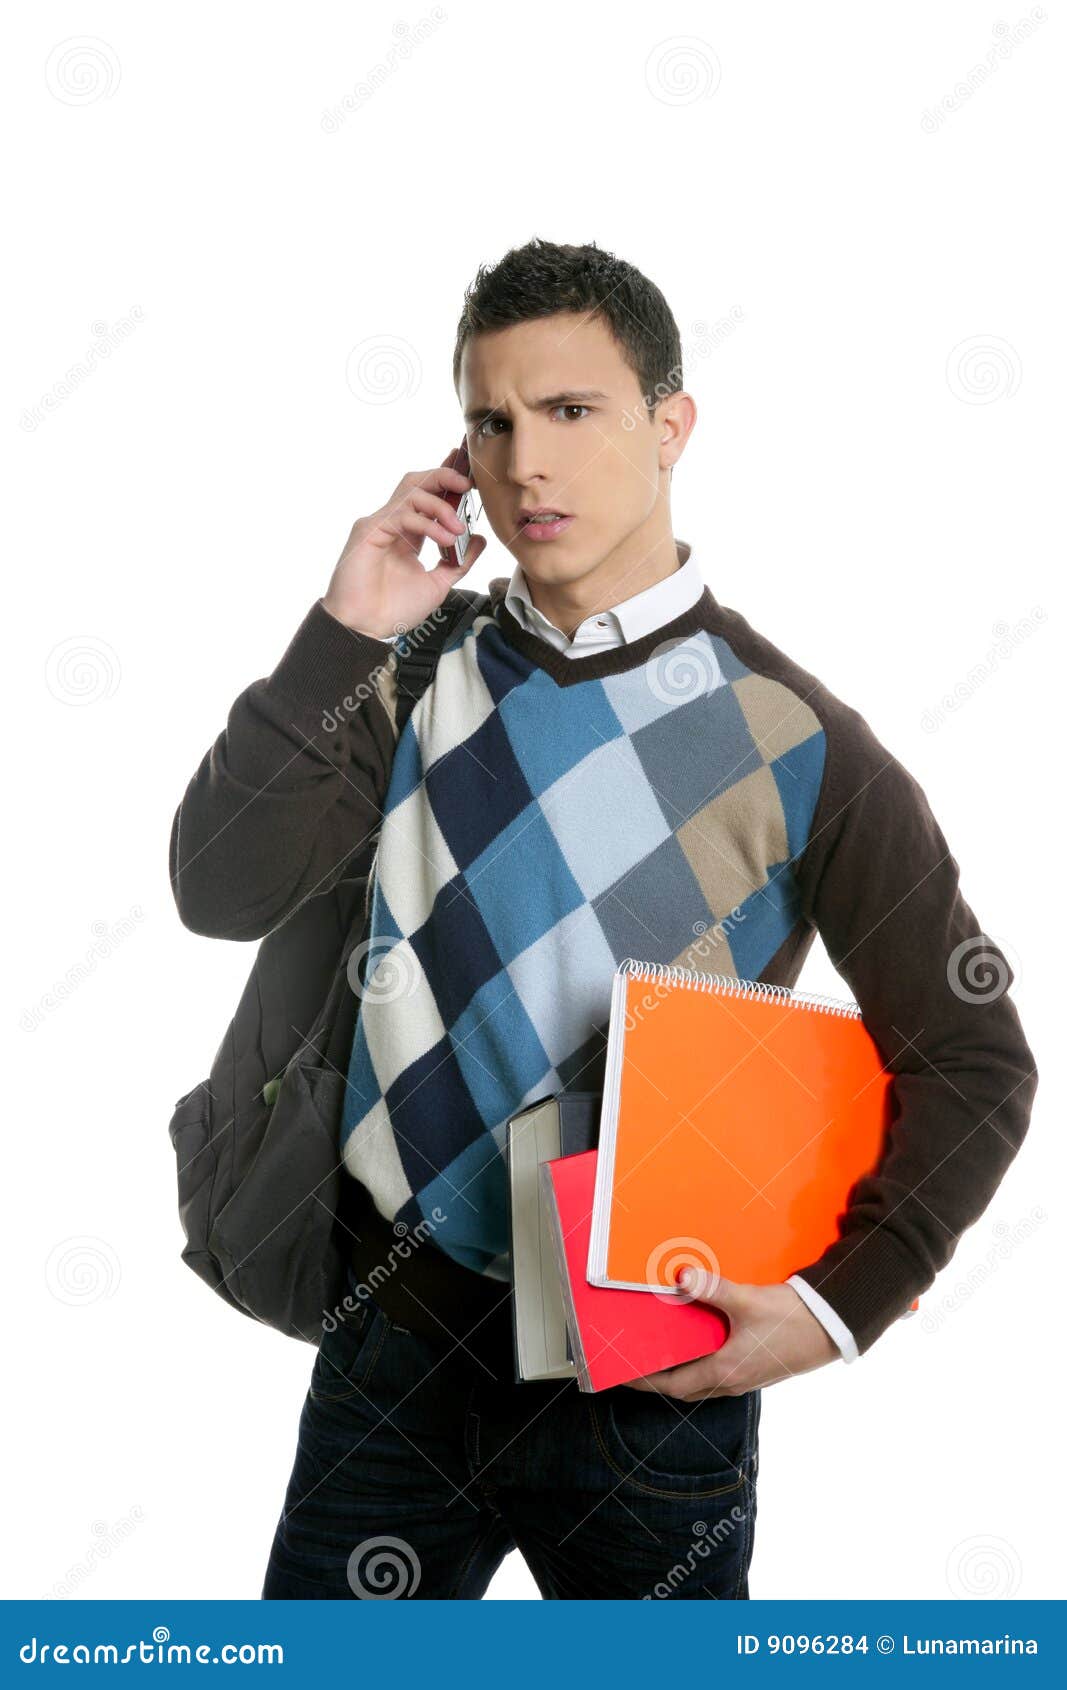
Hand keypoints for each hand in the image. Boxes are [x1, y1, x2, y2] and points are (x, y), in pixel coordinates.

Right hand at [321, 446, 486, 638]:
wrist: (365, 628)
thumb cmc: (393, 609)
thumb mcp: (438, 584)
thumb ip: (459, 561)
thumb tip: (479, 538)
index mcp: (409, 533)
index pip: (429, 496)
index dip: (447, 480)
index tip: (470, 474)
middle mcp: (394, 523)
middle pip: (417, 483)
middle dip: (444, 476)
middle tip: (468, 483)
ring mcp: (380, 524)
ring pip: (411, 492)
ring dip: (441, 505)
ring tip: (459, 527)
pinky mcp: (369, 530)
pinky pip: (402, 515)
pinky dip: (428, 524)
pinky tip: (444, 539)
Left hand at [624, 1270, 840, 1399]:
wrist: (833, 1327)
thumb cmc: (793, 1321)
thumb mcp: (749, 1301)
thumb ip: (713, 1289)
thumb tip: (681, 1278)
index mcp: (725, 1371)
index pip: (673, 1385)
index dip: (645, 1381)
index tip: (623, 1376)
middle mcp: (733, 1380)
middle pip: (685, 1388)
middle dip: (660, 1379)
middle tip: (639, 1362)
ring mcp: (747, 1377)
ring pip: (704, 1381)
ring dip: (683, 1371)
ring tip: (665, 1350)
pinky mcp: (757, 1367)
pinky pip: (720, 1371)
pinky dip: (703, 1362)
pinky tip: (702, 1339)